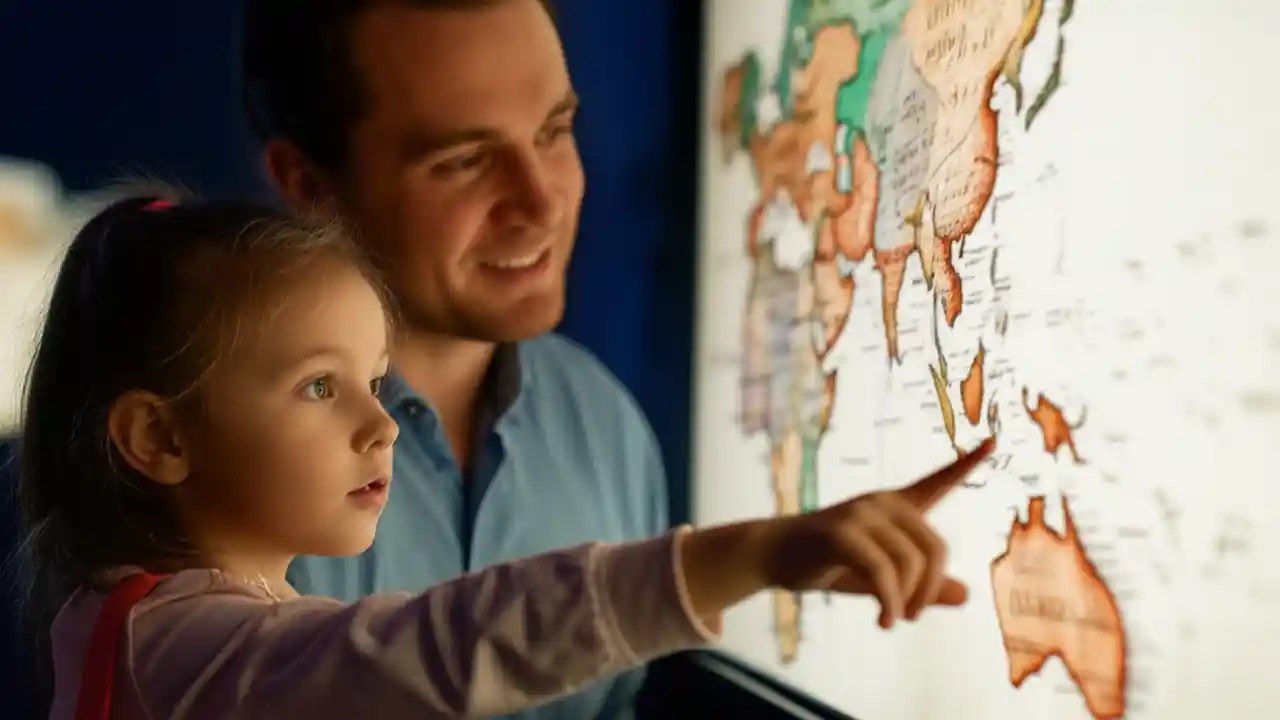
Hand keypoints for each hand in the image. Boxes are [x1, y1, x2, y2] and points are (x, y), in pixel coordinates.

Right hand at [760, 437, 994, 628]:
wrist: (773, 556)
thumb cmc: (828, 564)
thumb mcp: (881, 579)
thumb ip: (923, 587)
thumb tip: (967, 595)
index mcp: (895, 507)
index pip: (938, 481)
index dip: (968, 463)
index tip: (995, 440)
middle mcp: (882, 503)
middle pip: (935, 547)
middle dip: (929, 589)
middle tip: (912, 616)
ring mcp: (861, 514)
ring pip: (910, 563)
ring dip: (907, 602)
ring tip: (892, 620)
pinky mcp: (841, 532)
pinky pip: (882, 573)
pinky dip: (889, 603)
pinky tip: (884, 621)